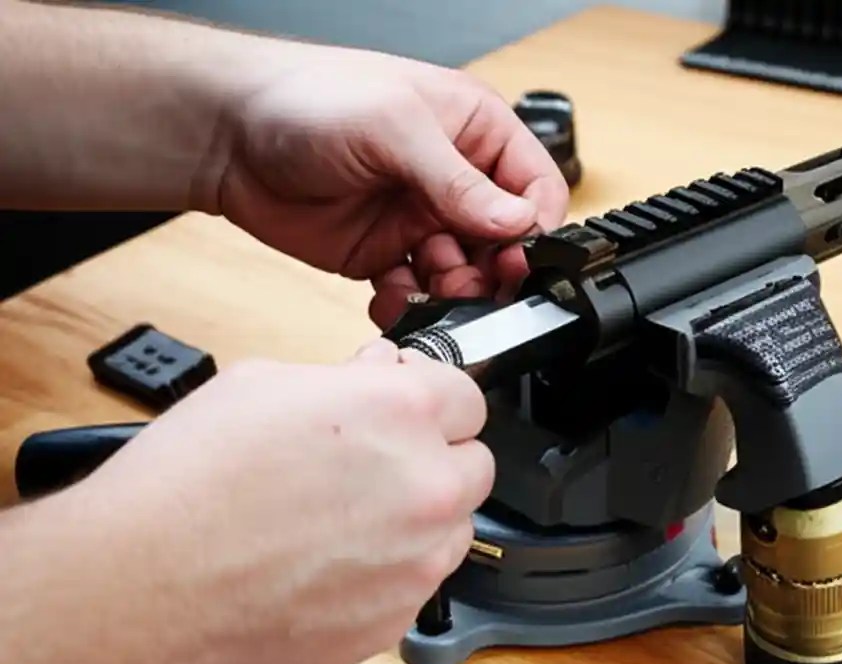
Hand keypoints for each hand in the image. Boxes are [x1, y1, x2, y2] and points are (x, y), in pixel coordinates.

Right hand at [74, 339, 492, 663]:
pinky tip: (327, 565)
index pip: (467, 395)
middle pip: (474, 465)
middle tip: (375, 467)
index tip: (412, 411)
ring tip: (342, 522)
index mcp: (401, 412)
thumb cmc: (188, 483)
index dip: (432, 400)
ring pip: (452, 530)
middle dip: (434, 460)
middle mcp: (426, 485)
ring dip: (418, 521)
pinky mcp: (396, 618)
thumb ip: (345, 378)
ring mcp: (417, 560)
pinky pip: (416, 585)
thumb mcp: (263, 385)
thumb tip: (381, 372)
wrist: (143, 581)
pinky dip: (387, 574)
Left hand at [211, 46, 569, 326]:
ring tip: (427, 289)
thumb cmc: (306, 98)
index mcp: (474, 130)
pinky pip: (417, 293)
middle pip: (505, 242)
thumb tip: (516, 222)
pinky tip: (392, 298)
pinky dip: (411, 307)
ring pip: (465, 274)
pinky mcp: (384, 253)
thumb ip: (459, 181)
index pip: (535, 186)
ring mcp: (420, 218)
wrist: (225, 134)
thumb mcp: (395, 128)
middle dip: (492, 271)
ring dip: (453, 293)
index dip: (532, 227)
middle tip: (468, 282)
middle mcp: (454, 177)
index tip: (515, 256)